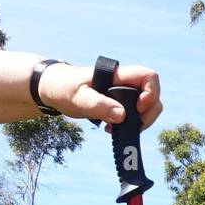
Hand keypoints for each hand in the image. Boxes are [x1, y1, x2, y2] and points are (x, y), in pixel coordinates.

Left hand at [37, 62, 162, 128]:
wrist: (51, 88)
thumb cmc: (62, 88)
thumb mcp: (78, 98)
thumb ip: (99, 106)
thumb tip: (122, 116)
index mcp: (117, 76)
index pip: (149, 77)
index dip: (151, 93)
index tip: (137, 107)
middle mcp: (124, 83)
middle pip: (152, 95)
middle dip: (147, 114)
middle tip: (131, 126)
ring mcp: (122, 93)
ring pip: (147, 106)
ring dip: (139, 121)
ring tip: (117, 129)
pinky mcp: (118, 103)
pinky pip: (135, 113)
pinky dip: (130, 124)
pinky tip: (112, 128)